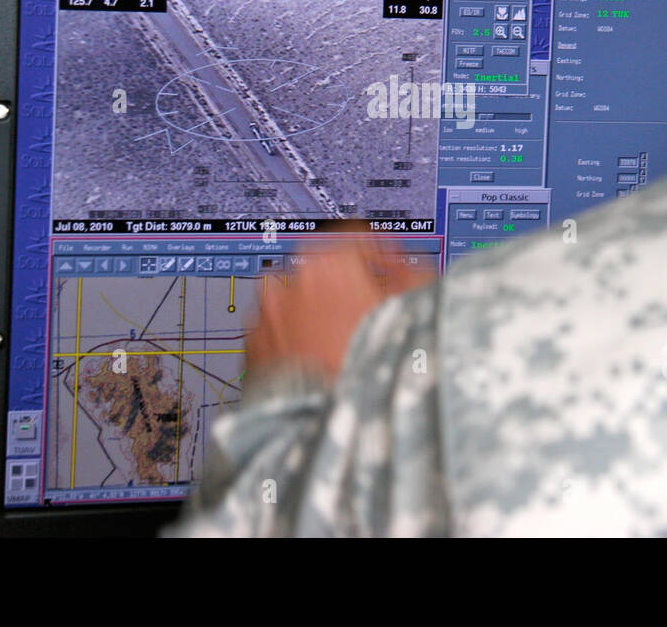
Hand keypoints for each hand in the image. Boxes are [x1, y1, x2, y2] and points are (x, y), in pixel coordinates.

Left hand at [247, 232, 434, 380]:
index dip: (387, 254)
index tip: (397, 272)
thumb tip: (411, 269)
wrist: (318, 428)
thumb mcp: (412, 314)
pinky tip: (320, 362)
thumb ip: (415, 276)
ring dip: (318, 312)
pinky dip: (296, 339)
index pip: (361, 237)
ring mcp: (263, 316)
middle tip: (371, 313)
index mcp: (326, 262)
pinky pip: (278, 331)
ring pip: (298, 300)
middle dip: (348, 285)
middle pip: (326, 269)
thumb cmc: (364, 372)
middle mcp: (286, 280)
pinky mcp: (250, 351)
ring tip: (342, 343)